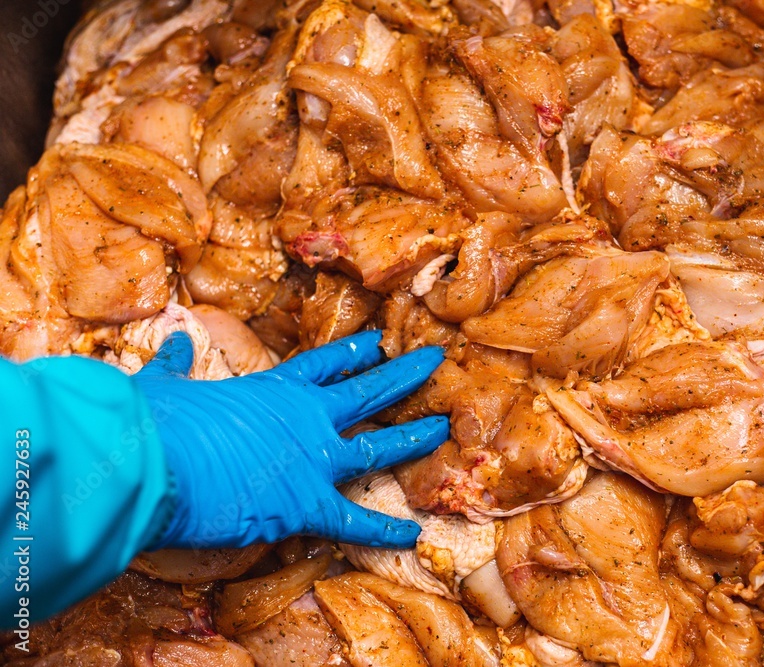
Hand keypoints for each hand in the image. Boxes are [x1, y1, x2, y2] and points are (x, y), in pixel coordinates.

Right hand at [132, 330, 446, 549]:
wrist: (153, 463)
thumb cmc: (154, 423)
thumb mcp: (162, 384)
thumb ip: (174, 364)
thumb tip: (172, 341)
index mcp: (274, 389)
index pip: (325, 365)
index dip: (354, 353)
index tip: (378, 342)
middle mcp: (306, 418)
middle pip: (368, 391)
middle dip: (405, 374)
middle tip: (435, 361)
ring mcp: (314, 459)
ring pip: (378, 446)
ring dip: (413, 437)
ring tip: (443, 428)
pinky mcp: (309, 504)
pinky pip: (356, 520)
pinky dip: (385, 529)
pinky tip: (414, 532)